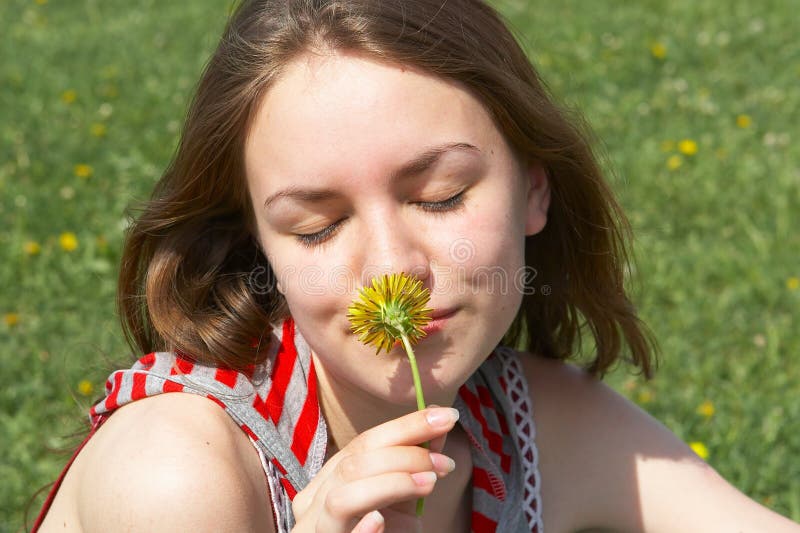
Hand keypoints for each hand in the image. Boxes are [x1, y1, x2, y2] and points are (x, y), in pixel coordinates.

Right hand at [290, 406, 458, 532]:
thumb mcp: (402, 495)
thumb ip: (415, 461)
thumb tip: (438, 417)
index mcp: (329, 480)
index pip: (364, 443)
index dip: (405, 426)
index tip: (446, 417)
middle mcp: (314, 503)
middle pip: (353, 465)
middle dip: (404, 456)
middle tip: (444, 463)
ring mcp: (316, 530)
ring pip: (343, 499)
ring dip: (391, 485)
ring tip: (429, 484)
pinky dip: (361, 530)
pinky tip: (379, 521)